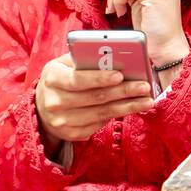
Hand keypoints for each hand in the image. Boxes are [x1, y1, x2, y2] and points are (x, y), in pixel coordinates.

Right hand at [34, 52, 154, 154]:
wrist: (42, 107)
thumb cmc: (61, 79)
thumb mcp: (65, 64)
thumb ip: (84, 59)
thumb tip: (115, 56)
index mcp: (52, 78)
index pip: (78, 79)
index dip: (99, 78)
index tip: (120, 75)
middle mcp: (54, 102)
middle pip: (95, 98)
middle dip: (124, 91)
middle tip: (144, 87)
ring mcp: (62, 121)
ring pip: (102, 113)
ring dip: (128, 106)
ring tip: (147, 100)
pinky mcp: (72, 134)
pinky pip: (99, 124)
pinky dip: (117, 115)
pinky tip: (131, 108)